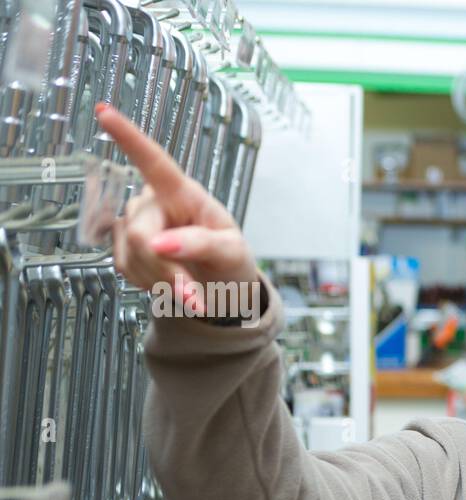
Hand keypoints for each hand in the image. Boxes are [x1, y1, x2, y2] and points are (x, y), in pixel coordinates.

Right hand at [95, 103, 259, 319]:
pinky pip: (125, 269)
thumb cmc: (230, 260)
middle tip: (191, 293)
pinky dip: (150, 285)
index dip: (128, 137)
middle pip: (141, 234)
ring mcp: (134, 224)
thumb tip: (162, 244)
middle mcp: (153, 202)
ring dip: (162, 281)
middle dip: (165, 268)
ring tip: (187, 286)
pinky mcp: (122, 247)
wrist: (220, 287)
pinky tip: (168, 281)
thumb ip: (201, 244)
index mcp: (183, 193)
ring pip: (132, 256)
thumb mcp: (231, 252)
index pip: (155, 162)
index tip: (105, 112)